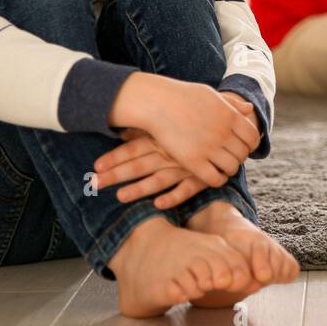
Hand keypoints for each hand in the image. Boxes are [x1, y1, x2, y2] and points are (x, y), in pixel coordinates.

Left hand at [93, 128, 210, 208]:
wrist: (231, 124)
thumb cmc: (194, 122)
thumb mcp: (172, 121)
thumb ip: (147, 127)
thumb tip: (120, 129)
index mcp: (162, 136)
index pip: (133, 147)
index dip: (114, 157)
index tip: (96, 166)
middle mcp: (170, 151)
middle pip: (139, 165)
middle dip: (116, 175)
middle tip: (94, 184)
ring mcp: (185, 165)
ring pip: (158, 179)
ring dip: (139, 188)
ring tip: (120, 197)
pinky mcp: (201, 176)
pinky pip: (186, 189)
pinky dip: (173, 196)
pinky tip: (158, 204)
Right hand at [131, 78, 260, 187]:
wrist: (156, 103)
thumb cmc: (182, 96)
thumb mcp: (211, 94)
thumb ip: (231, 103)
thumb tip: (249, 108)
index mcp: (230, 116)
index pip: (253, 138)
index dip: (250, 145)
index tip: (242, 146)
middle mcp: (223, 132)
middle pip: (243, 154)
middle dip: (239, 157)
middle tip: (229, 156)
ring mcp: (208, 148)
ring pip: (232, 168)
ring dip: (228, 168)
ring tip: (220, 165)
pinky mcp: (193, 161)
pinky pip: (214, 178)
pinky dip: (217, 179)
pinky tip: (212, 174)